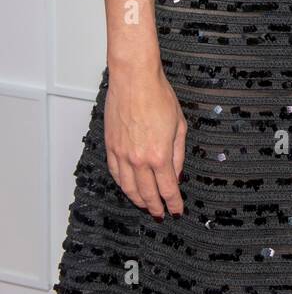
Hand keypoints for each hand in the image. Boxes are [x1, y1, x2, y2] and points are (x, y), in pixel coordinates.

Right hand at [104, 63, 186, 218]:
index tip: (176, 210)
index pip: (167, 189)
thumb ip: (178, 154)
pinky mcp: (110, 147)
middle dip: (155, 206)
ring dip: (138, 200)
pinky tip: (128, 188)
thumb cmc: (158, 96)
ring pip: (128, 188)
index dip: (173, 203)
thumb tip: (177, 174)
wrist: (134, 80)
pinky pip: (115, 174)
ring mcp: (122, 154)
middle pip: (147, 194)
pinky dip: (122, 185)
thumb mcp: (179, 125)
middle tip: (161, 213)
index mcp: (160, 155)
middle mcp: (139, 159)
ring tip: (145, 205)